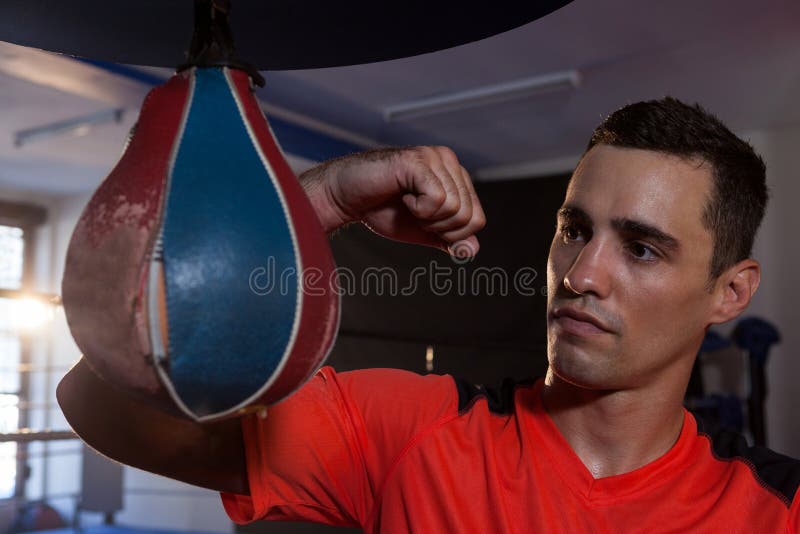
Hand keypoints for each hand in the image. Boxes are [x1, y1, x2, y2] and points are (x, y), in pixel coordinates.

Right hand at [300, 146, 485, 257]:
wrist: (346, 198)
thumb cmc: (382, 210)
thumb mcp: (423, 231)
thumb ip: (449, 239)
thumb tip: (472, 250)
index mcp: (456, 177)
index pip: (477, 219)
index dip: (450, 234)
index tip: (424, 221)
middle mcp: (450, 161)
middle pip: (468, 216)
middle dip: (439, 227)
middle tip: (413, 213)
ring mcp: (435, 158)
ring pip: (455, 208)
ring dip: (427, 217)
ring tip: (407, 202)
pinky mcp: (419, 160)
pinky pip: (438, 200)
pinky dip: (418, 209)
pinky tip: (402, 195)